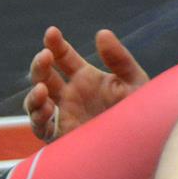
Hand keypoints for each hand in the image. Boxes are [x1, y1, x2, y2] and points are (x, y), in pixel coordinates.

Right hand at [23, 26, 148, 141]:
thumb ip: (119, 58)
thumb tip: (102, 32)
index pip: (63, 57)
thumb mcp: (134, 82)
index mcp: (86, 78)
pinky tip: (47, 109)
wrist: (144, 146)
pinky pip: (41, 128)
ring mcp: (65, 115)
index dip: (55, 44)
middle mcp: (71, 95)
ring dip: (33, 94)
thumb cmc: (143, 113)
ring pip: (35, 101)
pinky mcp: (62, 137)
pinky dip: (38, 118)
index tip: (52, 32)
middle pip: (44, 76)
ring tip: (42, 89)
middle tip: (45, 57)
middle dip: (40, 64)